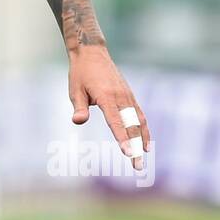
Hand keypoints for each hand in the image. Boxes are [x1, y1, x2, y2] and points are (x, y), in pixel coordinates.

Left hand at [67, 45, 150, 169]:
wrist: (92, 53)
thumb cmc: (80, 74)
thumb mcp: (75, 90)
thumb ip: (79, 107)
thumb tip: (78, 121)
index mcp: (106, 97)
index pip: (116, 122)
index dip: (122, 139)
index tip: (128, 154)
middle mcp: (120, 97)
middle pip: (131, 126)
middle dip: (136, 147)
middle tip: (138, 167)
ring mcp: (127, 96)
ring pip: (139, 121)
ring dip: (143, 140)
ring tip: (144, 157)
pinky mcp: (129, 95)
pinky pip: (139, 114)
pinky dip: (144, 128)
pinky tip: (145, 142)